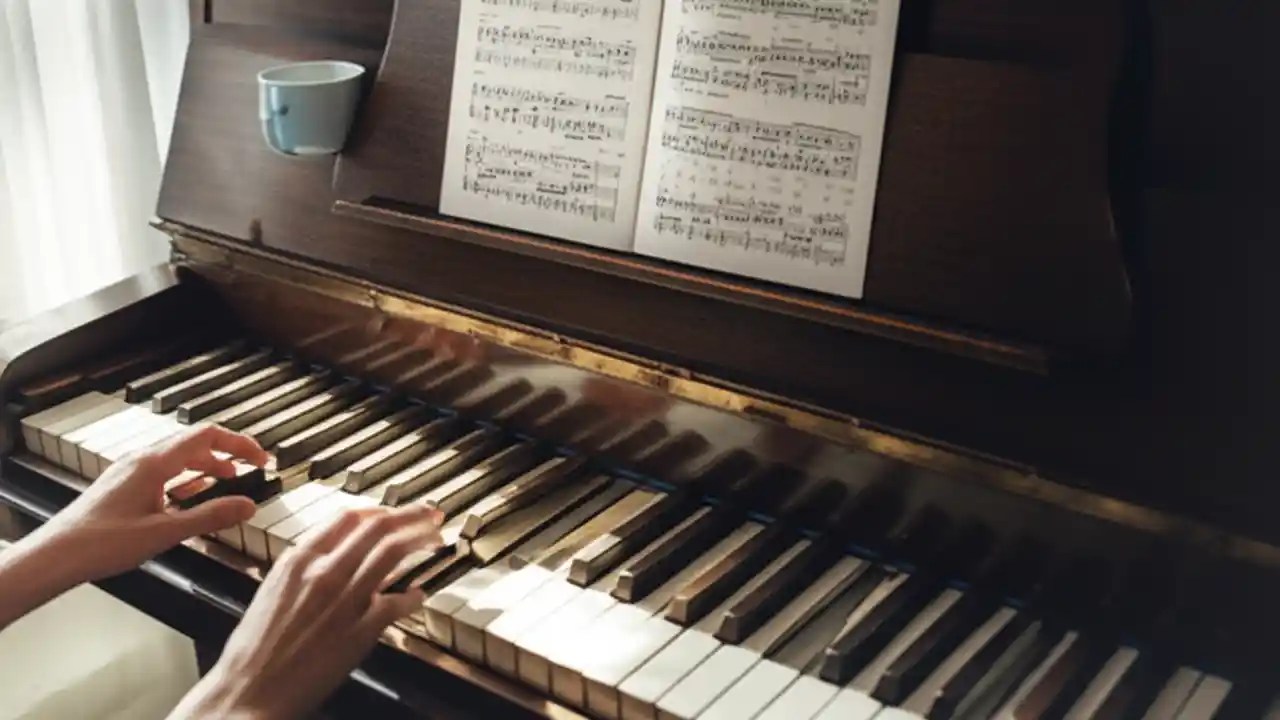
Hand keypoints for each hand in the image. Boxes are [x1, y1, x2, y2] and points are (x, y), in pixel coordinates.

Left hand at [42, 423, 269, 581]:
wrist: (57, 555)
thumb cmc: (101, 543)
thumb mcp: (165, 533)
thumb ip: (210, 517)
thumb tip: (248, 505)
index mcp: (153, 464)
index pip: (207, 436)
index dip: (240, 444)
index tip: (262, 457)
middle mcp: (141, 460)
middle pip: (194, 442)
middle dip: (227, 452)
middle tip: (252, 467)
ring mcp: (130, 471)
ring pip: (178, 457)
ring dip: (207, 465)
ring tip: (228, 480)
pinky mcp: (123, 485)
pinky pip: (163, 470)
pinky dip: (186, 477)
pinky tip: (191, 495)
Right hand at [171, 504, 443, 719]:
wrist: (247, 693)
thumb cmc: (254, 651)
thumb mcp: (273, 593)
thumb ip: (306, 570)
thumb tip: (339, 558)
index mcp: (297, 560)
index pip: (348, 517)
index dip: (378, 511)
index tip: (393, 513)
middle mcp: (323, 572)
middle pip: (379, 526)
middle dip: (412, 515)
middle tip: (431, 513)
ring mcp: (344, 599)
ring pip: (393, 552)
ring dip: (422, 540)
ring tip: (437, 539)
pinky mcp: (360, 631)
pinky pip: (397, 603)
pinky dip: (413, 596)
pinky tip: (418, 595)